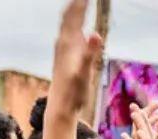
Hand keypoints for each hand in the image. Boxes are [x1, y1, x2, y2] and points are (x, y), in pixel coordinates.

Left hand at [47, 0, 104, 119]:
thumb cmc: (73, 93)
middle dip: (77, 2)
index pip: (73, 15)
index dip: (81, 1)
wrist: (61, 108)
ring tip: (81, 1)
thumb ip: (90, 53)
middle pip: (68, 16)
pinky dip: (74, 24)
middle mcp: (63, 44)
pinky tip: (77, 26)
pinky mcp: (65, 58)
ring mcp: (63, 51)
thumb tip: (96, 34)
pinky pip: (69, 34)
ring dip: (74, 11)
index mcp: (67, 44)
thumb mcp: (84, 73)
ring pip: (67, 24)